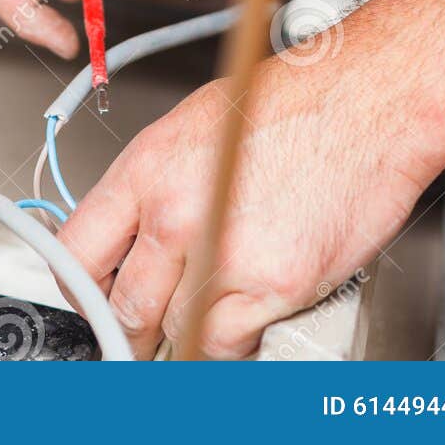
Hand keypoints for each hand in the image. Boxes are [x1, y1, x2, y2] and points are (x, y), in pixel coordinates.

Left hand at [59, 30, 437, 358]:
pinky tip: (248, 313)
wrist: (368, 100)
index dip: (78, 290)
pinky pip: (229, 345)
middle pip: (123, 306)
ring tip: (214, 304)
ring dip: (189, 331)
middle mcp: (175, 211)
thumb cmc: (297, 103)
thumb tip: (136, 237)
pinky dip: (234, 343)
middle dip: (131, 328)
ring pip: (177, 330)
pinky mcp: (271, 286)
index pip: (76, 251)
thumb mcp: (198, 126)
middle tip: (141, 332)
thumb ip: (159, 187)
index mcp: (148, 165)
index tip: (87, 306)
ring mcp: (222, 253)